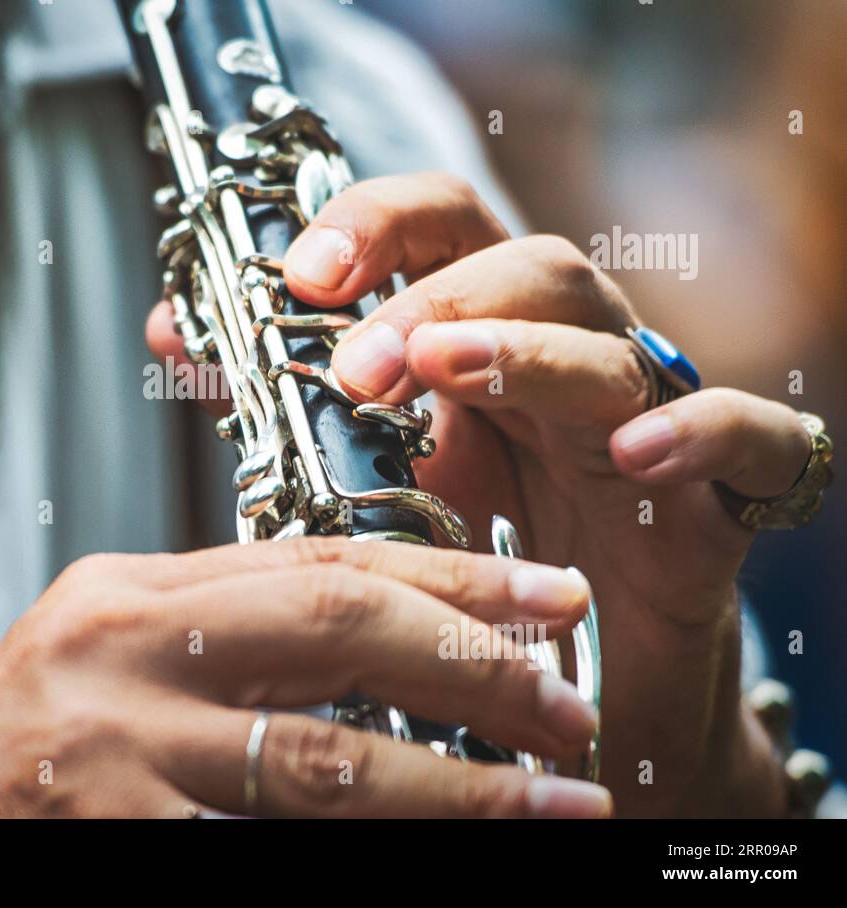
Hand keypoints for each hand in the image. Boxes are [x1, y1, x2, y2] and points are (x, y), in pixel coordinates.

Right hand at [0, 538, 610, 817]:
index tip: (541, 598)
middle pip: (335, 624)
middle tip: (571, 694)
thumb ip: (217, 638)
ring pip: (322, 755)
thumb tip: (364, 638)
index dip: (444, 578)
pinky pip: (267, 840)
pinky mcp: (109, 829)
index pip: (314, 560)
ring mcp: (111, 744)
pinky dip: (367, 847)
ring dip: (458, 781)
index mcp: (130, 595)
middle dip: (472, 657)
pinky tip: (438, 851)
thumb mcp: (109, 665)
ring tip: (555, 794)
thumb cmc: (10, 764)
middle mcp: (119, 648)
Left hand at [199, 171, 800, 814]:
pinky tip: (632, 455)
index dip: (378, 225)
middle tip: (354, 362)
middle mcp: (565, 366)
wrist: (564, 702)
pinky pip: (753, 441)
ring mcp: (642, 429)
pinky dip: (702, 431)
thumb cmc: (468, 572)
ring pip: (610, 344)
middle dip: (436, 295)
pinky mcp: (714, 509)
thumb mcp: (364, 478)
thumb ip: (279, 401)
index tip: (301, 274)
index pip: (446, 228)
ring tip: (443, 374)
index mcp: (482, 344)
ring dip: (522, 349)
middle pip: (530, 262)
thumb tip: (173, 327)